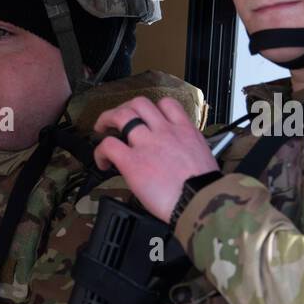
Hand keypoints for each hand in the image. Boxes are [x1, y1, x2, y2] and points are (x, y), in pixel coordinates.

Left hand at [92, 96, 217, 222]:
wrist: (199, 200)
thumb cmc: (203, 189)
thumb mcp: (202, 157)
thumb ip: (185, 149)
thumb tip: (173, 157)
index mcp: (185, 131)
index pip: (167, 104)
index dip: (151, 108)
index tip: (143, 118)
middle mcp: (165, 131)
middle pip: (140, 103)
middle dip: (124, 108)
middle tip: (115, 120)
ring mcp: (147, 143)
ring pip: (121, 115)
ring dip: (106, 119)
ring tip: (101, 129)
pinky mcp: (132, 161)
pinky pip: (109, 145)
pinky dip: (100, 152)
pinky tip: (102, 162)